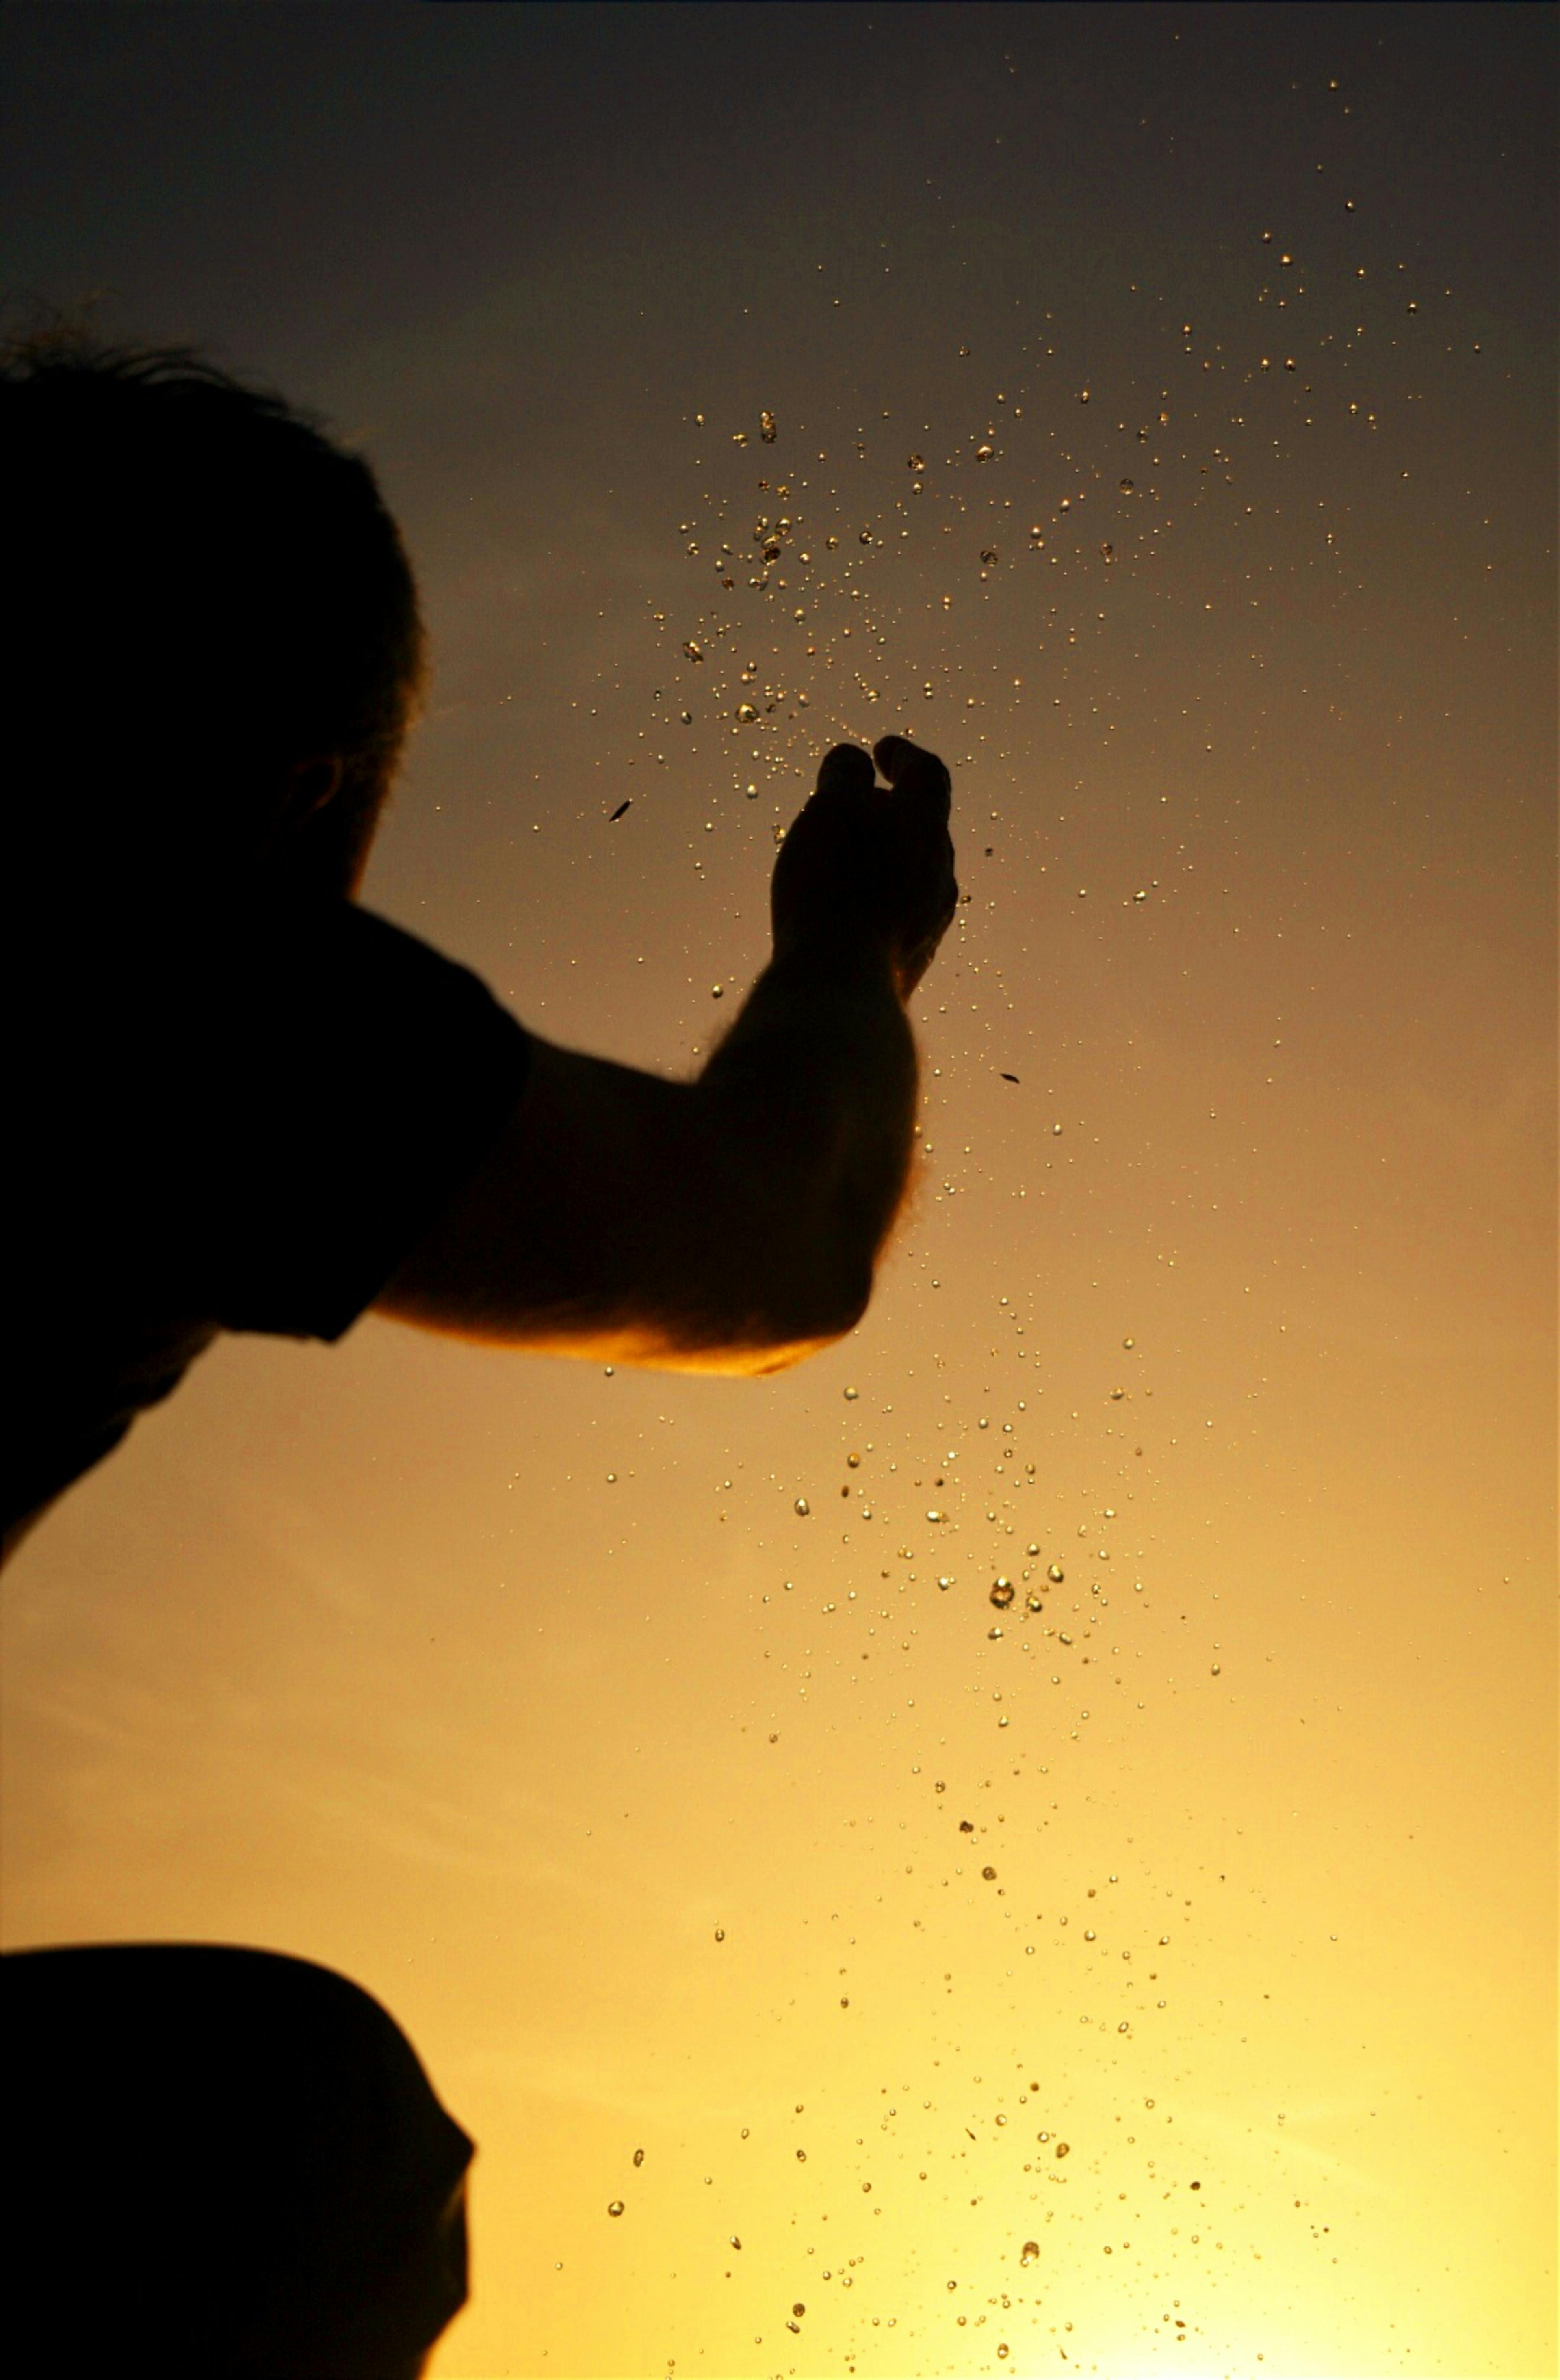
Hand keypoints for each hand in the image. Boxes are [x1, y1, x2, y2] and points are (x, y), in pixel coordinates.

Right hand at [771, 736, 957, 997]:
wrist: (839, 983)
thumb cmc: (833, 887)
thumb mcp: (831, 811)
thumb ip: (844, 777)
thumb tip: (851, 761)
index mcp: (926, 827)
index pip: (927, 775)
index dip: (905, 756)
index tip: (883, 751)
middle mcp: (940, 873)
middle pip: (922, 828)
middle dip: (890, 811)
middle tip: (855, 805)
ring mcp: (930, 921)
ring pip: (913, 875)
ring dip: (883, 859)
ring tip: (845, 860)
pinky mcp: (910, 961)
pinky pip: (898, 916)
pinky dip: (876, 900)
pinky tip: (845, 913)